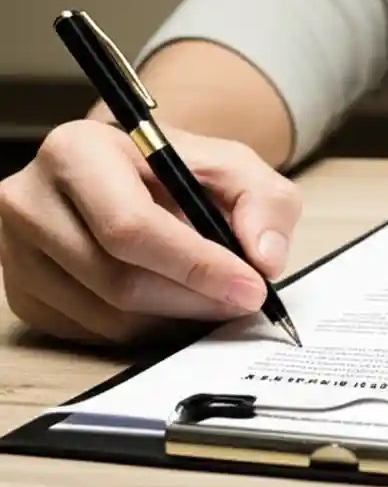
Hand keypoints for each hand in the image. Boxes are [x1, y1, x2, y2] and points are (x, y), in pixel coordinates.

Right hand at [0, 120, 301, 344]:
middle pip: (119, 280)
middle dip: (195, 299)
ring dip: (177, 319)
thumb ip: (264, 202)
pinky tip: (175, 304)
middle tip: (243, 301)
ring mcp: (18, 253)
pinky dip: (149, 331)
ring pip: (109, 316)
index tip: (250, 287)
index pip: (131, 227)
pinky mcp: (25, 295)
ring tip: (214, 299)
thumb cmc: (177, 171)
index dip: (197, 266)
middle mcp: (30, 200)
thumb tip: (264, 258)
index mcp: (76, 152)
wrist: (130, 178)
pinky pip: (95, 335)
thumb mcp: (234, 167)